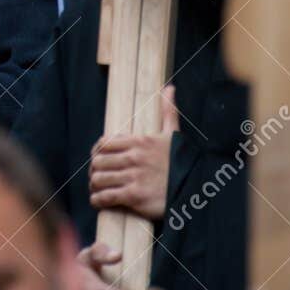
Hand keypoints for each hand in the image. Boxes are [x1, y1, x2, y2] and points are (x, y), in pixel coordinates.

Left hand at [89, 85, 179, 220]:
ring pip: (98, 178)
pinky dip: (97, 200)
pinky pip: (105, 196)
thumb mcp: (173, 134)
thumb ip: (168, 111)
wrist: (195, 188)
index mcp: (138, 142)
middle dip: (94, 169)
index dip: (96, 151)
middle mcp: (132, 158)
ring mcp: (132, 177)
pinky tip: (98, 201)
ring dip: (94, 185)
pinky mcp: (133, 196)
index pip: (103, 143)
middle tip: (96, 176)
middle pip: (98, 162)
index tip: (98, 158)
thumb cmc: (182, 161)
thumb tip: (169, 88)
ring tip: (96, 189)